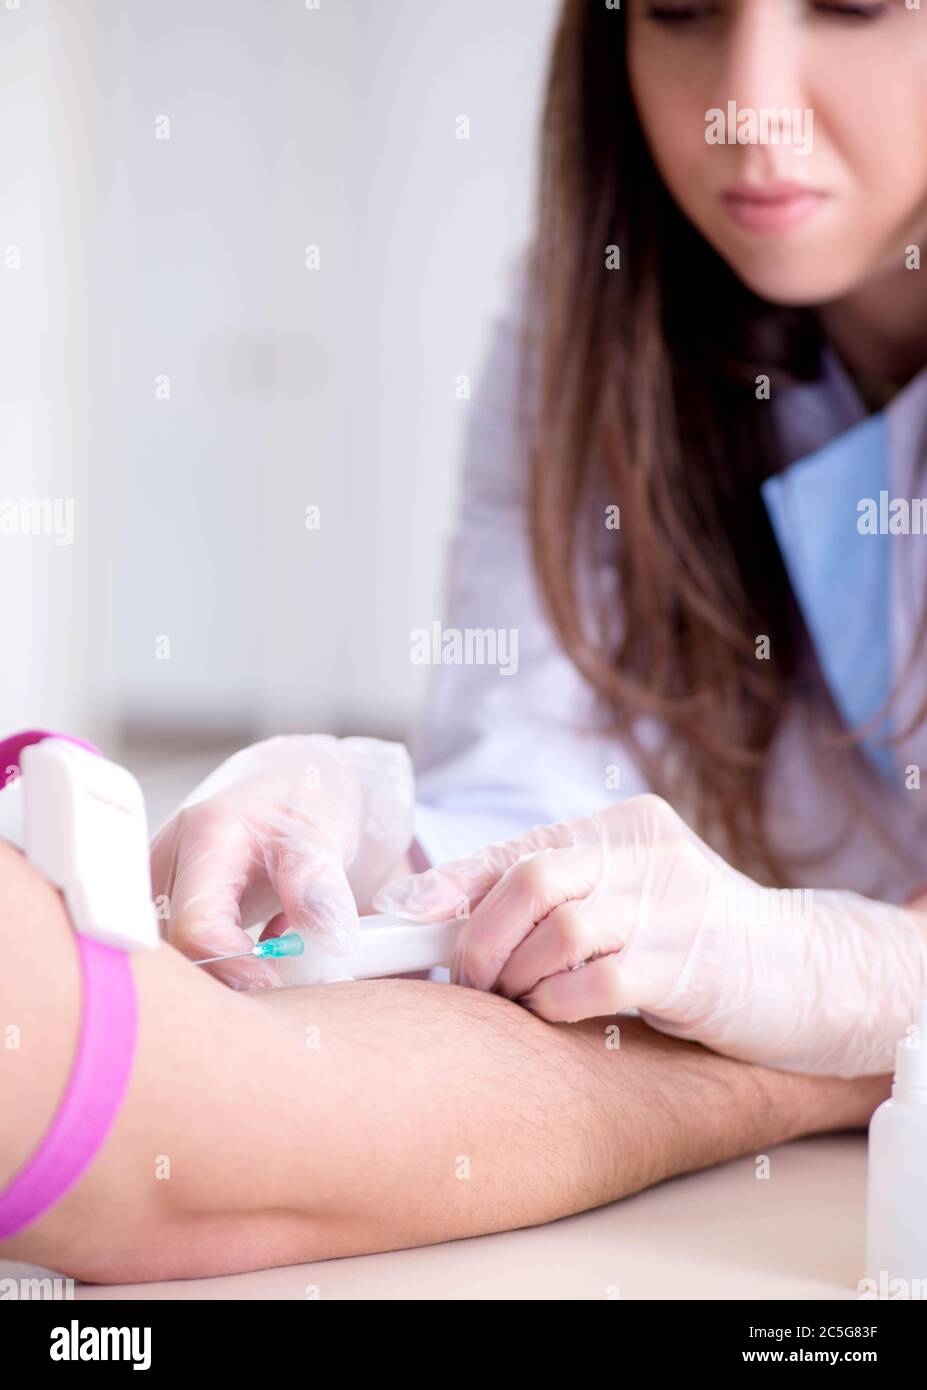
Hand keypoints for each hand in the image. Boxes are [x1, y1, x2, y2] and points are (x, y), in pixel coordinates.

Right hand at [151, 734, 413, 987]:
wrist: (297, 784)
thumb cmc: (308, 797)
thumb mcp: (326, 826)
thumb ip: (318, 880)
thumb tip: (327, 938)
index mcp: (206, 835)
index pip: (195, 924)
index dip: (232, 966)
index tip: (276, 984)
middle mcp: (169, 862)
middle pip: (174, 950)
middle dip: (225, 980)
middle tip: (280, 988)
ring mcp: (163, 887)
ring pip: (176, 959)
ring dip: (224, 976)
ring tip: (275, 968)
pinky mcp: (171, 907)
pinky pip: (184, 954)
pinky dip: (221, 968)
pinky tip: (259, 956)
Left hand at [374, 794, 926, 1075]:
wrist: (802, 975)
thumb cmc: (693, 944)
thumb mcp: (627, 901)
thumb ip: (557, 898)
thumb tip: (441, 912)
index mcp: (624, 830)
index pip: (522, 846)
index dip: (453, 881)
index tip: (403, 914)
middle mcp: (646, 856)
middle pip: (532, 878)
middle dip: (480, 936)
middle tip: (470, 978)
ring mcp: (672, 908)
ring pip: (558, 930)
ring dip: (518, 976)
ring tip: (518, 999)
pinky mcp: (690, 966)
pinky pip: (597, 983)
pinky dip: (560, 1004)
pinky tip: (561, 1014)